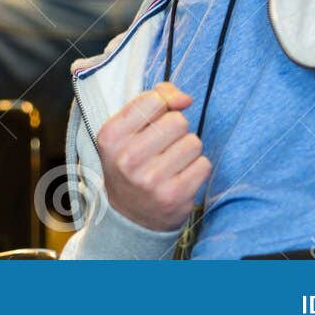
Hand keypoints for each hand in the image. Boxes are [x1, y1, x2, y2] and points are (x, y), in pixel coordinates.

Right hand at [94, 82, 210, 232]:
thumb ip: (156, 99)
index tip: (156, 121)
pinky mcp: (174, 196)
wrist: (129, 215)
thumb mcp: (128, 129)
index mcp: (111, 136)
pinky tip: (180, 177)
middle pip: (178, 121)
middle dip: (177, 130)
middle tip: (163, 147)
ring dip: (188, 150)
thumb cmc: (132, 163)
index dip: (163, 106)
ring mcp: (151, 180)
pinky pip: (203, 165)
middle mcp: (127, 158)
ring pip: (194, 142)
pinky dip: (196, 168)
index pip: (154, 100)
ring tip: (171, 163)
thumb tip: (185, 99)